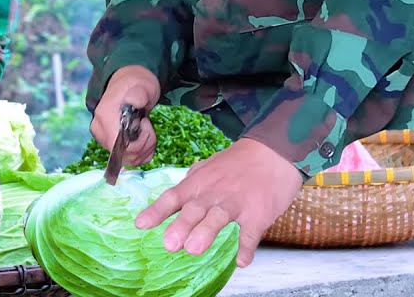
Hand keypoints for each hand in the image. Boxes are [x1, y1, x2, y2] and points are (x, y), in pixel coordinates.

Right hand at [91, 66, 160, 166]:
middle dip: (144, 144)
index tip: (144, 122)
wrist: (130, 85)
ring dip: (145, 148)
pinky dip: (143, 152)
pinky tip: (145, 138)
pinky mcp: (112, 146)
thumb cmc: (136, 85)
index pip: (119, 146)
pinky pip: (130, 160)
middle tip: (147, 124)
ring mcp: (105, 139)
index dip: (138, 141)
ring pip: (129, 159)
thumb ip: (139, 93)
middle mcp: (100, 131)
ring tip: (146, 129)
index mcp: (104, 117)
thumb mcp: (142, 85)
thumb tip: (135, 101)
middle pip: (125, 155)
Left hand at [135, 137, 304, 266]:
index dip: (156, 211)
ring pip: (218, 217)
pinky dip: (247, 246)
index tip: (140, 225)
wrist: (272, 152)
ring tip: (193, 249)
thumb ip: (191, 183)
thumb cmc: (237, 163)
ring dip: (206, 233)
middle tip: (169, 244)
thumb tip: (174, 197)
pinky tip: (241, 260)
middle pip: (193, 209)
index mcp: (198, 183)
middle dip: (181, 226)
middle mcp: (213, 193)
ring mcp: (236, 202)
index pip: (172, 197)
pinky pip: (251, 231)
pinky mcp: (258, 212)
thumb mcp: (208, 167)